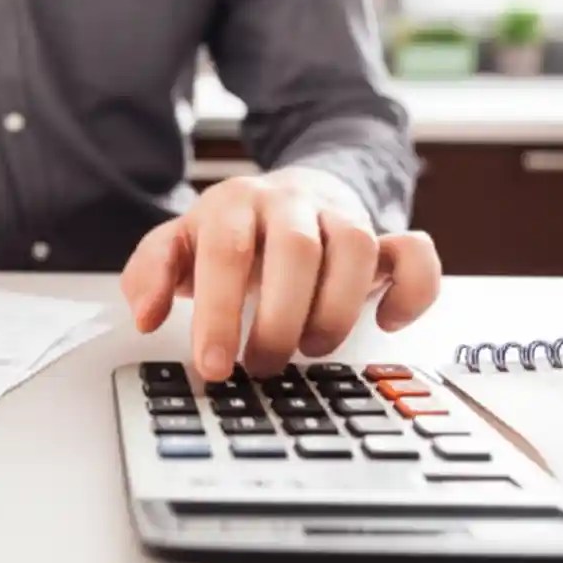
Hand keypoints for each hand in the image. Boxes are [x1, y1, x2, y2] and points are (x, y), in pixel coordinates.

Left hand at [120, 167, 440, 380]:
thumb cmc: (230, 234)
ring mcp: (342, 215)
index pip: (226, 253)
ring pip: (356, 249)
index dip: (218, 313)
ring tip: (310, 349)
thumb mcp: (179, 246)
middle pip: (295, 251)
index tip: (213, 366)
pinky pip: (416, 252)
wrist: (289, 195)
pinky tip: (384, 322)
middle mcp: (290, 202)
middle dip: (278, 320)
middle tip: (261, 366)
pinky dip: (411, 291)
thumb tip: (146, 315)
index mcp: (233, 204)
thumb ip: (152, 273)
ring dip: (335, 311)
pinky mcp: (385, 235)